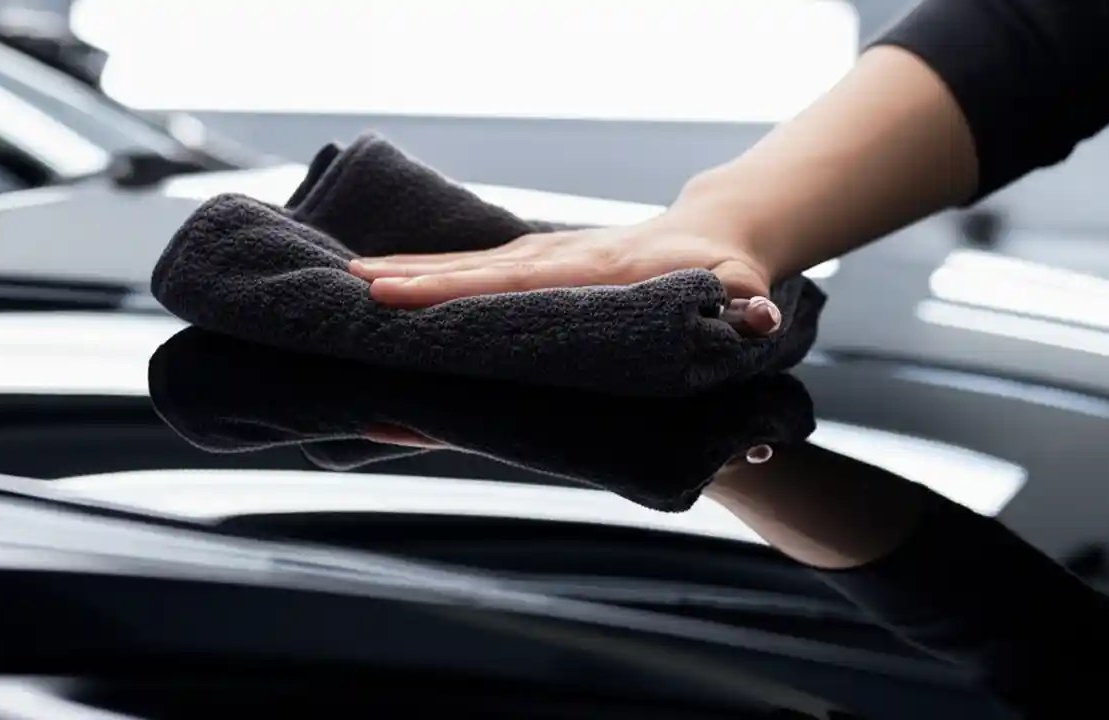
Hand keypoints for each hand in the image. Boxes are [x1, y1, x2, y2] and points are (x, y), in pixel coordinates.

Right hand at [347, 213, 781, 336]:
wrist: (712, 234)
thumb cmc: (720, 273)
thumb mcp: (739, 287)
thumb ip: (745, 304)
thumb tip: (758, 316)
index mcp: (594, 270)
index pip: (514, 281)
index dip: (456, 290)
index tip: (398, 295)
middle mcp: (558, 257)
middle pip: (472, 268)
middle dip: (410, 277)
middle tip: (350, 284)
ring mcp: (543, 256)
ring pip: (465, 264)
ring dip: (407, 270)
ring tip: (350, 275)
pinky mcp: (536, 263)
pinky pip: (473, 269)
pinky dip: (428, 272)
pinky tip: (390, 278)